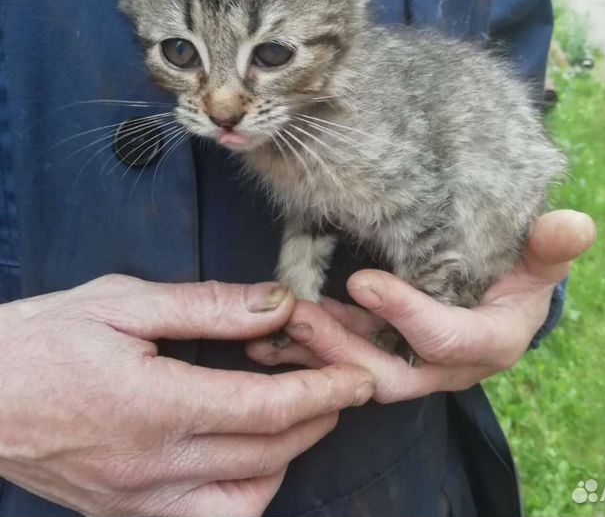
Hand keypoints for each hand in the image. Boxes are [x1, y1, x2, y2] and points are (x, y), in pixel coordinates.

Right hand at [0, 275, 373, 516]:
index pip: (265, 408)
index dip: (323, 391)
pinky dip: (247, 494)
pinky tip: (253, 460)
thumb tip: (277, 304)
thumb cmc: (49, 339)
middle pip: (268, 452)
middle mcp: (153, 465)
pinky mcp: (128, 514)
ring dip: (289, 457)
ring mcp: (139, 500)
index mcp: (155, 405)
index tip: (359, 377)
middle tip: (342, 384)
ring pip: (246, 498)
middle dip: (319, 417)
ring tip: (303, 415)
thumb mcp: (125, 303)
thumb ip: (209, 307)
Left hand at [247, 210, 594, 403]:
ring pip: (361, 369)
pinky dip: (314, 344)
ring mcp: (414, 363)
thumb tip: (575, 225)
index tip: (362, 280)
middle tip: (302, 319)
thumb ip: (551, 244)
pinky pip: (347, 354)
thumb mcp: (540, 256)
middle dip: (344, 349)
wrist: (502, 290)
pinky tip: (278, 327)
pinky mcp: (387, 350)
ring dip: (318, 349)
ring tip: (277, 325)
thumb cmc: (522, 269)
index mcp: (490, 343)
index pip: (446, 340)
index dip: (406, 315)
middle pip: (392, 372)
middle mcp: (448, 366)